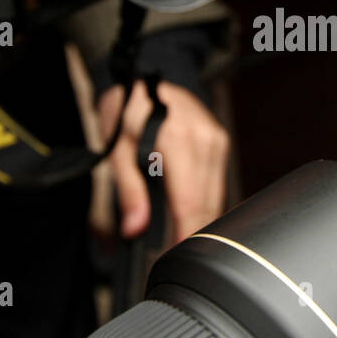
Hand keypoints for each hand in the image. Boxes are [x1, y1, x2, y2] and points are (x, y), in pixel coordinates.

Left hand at [95, 81, 229, 245]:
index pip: (190, 203)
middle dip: (193, 234)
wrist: (143, 79)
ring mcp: (217, 139)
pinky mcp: (221, 142)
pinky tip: (190, 213)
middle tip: (173, 255)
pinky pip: (218, 182)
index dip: (184, 236)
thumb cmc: (125, 110)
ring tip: (179, 238)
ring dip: (201, 220)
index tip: (174, 258)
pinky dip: (205, 202)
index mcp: (179, 140)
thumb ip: (128, 191)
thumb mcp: (115, 149)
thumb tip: (134, 229)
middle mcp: (205, 140)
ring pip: (218, 196)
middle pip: (208, 204)